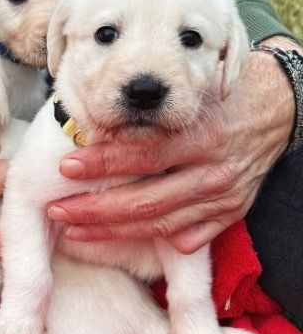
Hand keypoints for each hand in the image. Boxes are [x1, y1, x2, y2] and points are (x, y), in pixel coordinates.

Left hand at [47, 36, 298, 253]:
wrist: (277, 107)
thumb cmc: (219, 95)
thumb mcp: (190, 91)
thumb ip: (150, 112)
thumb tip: (94, 122)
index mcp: (202, 136)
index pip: (143, 154)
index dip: (102, 163)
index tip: (65, 166)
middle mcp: (214, 171)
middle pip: (146, 201)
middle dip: (95, 210)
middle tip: (57, 209)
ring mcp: (224, 197)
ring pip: (161, 225)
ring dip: (111, 231)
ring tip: (73, 227)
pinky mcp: (231, 212)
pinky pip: (190, 237)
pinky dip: (154, 241)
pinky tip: (118, 239)